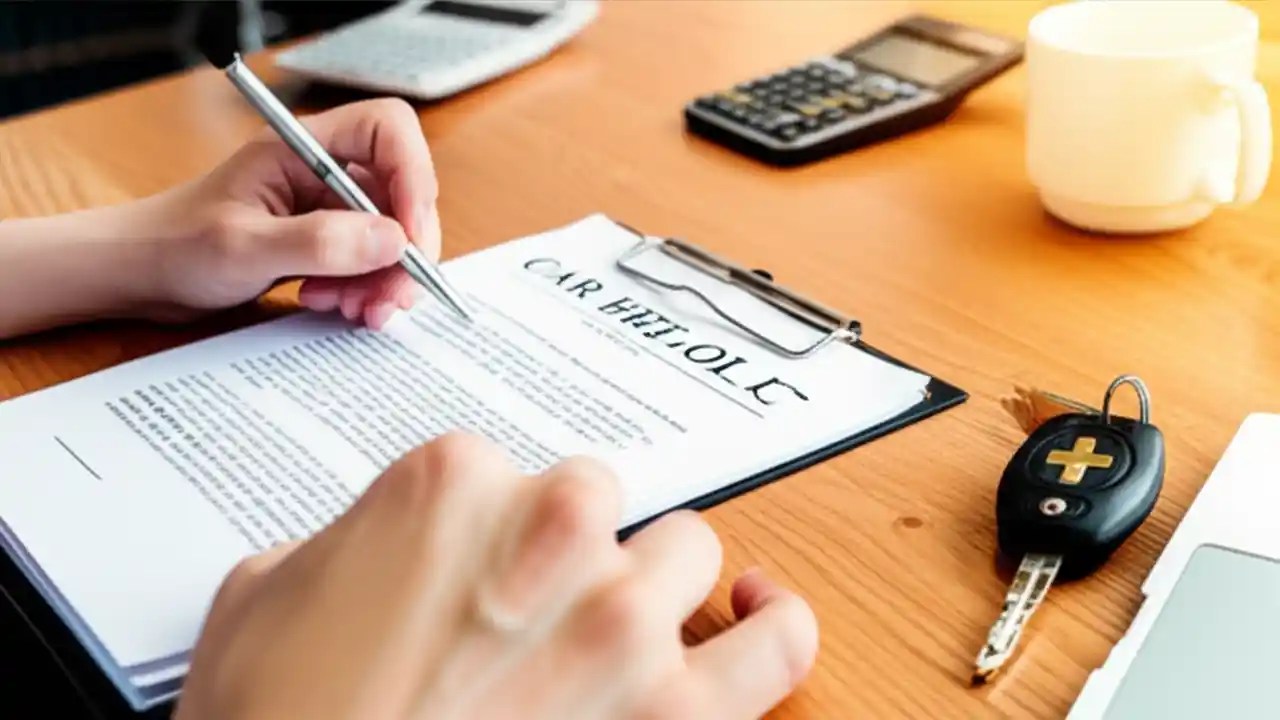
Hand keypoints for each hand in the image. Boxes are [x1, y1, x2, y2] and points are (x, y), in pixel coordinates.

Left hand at [147, 97, 440, 328]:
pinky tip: (331, 305)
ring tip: (357, 310)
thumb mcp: (243, 248)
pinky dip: (365, 289)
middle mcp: (322, 171)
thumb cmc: (173, 247)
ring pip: (391, 234)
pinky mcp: (325, 242)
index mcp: (302, 148)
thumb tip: (392, 241)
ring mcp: (326, 208)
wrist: (141, 276)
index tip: (410, 234)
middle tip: (394, 296)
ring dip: (387, 278)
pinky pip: (370, 262)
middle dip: (405, 248)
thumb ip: (319, 243)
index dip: (412, 176)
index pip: (387, 130)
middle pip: (401, 192)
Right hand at [175, 433, 818, 719]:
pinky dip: (778, 621)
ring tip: (619, 622)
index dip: (490, 529)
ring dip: (656, 583)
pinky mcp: (676, 714)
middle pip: (602, 501)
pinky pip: (778, 645)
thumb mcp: (261, 599)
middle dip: (571, 550)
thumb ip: (341, 544)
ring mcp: (623, 623)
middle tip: (532, 608)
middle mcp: (553, 533)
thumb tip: (377, 554)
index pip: (508, 470)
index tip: (475, 569)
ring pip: (686, 551)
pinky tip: (757, 610)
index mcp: (453, 484)